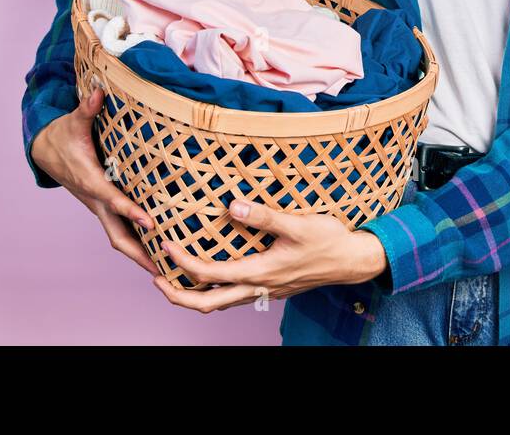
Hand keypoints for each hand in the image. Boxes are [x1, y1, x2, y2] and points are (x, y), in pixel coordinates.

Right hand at [29, 86, 158, 275]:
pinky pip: (122, 231)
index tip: (151, 222)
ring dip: (141, 255)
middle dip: (139, 252)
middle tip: (164, 269)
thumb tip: (97, 93)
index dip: (130, 211)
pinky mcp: (104, 209)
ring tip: (168, 271)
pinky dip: (139, 244)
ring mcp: (100, 208)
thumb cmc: (64, 135)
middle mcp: (95, 200)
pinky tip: (159, 253)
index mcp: (90, 180)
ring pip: (120, 238)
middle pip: (117, 234)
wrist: (45, 150)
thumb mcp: (74, 121)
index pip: (112, 200)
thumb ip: (87, 109)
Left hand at [151, 198, 388, 312]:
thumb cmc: (329, 241)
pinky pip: (235, 297)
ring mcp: (265, 290)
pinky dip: (215, 290)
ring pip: (220, 304)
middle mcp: (258, 287)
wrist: (353, 260)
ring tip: (177, 278)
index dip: (182, 262)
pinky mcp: (272, 287)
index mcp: (260, 272)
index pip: (210, 274)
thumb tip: (232, 206)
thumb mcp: (298, 224)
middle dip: (177, 295)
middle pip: (207, 303)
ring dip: (195, 295)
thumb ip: (265, 216)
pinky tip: (215, 273)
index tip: (165, 247)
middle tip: (156, 278)